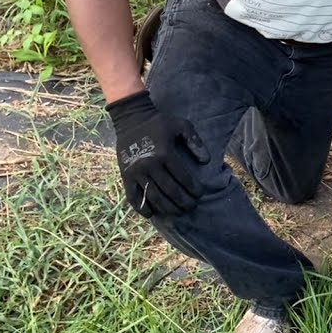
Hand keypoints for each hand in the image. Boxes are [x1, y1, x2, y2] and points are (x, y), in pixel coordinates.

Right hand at [107, 90, 210, 217]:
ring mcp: (136, 172)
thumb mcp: (182, 125)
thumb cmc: (160, 122)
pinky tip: (151, 214)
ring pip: (153, 196)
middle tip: (191, 207)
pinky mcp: (125, 175)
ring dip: (167, 208)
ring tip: (177, 212)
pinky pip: (132, 196)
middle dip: (183, 202)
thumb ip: (195, 141)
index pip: (183, 178)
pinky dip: (141, 208)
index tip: (200, 194)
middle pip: (170, 190)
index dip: (193, 189)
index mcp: (165, 153)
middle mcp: (150, 165)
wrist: (131, 118)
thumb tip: (206, 161)